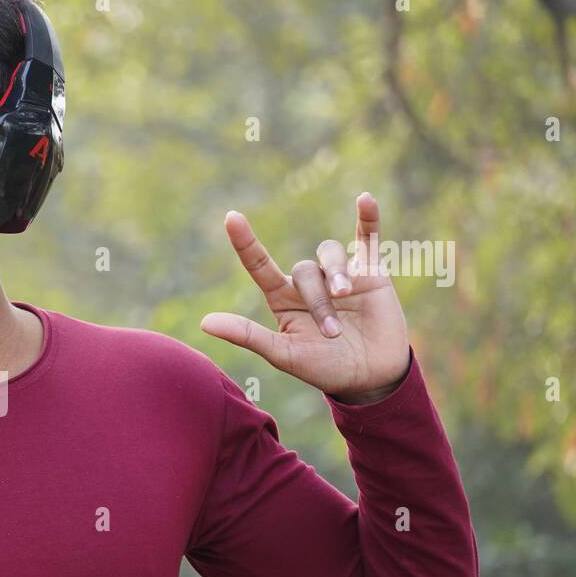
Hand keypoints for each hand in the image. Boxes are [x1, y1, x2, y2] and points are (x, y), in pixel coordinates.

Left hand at [201, 192, 410, 401]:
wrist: (371, 377)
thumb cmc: (324, 368)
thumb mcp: (283, 354)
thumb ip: (248, 335)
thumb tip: (204, 322)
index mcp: (282, 298)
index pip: (259, 265)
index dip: (245, 242)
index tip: (231, 218)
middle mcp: (308, 282)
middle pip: (304, 270)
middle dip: (318, 300)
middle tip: (333, 333)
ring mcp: (339, 274)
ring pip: (329, 254)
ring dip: (337, 275)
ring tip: (346, 298)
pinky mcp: (370, 271)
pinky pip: (368, 237)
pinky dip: (368, 219)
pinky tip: (365, 199)